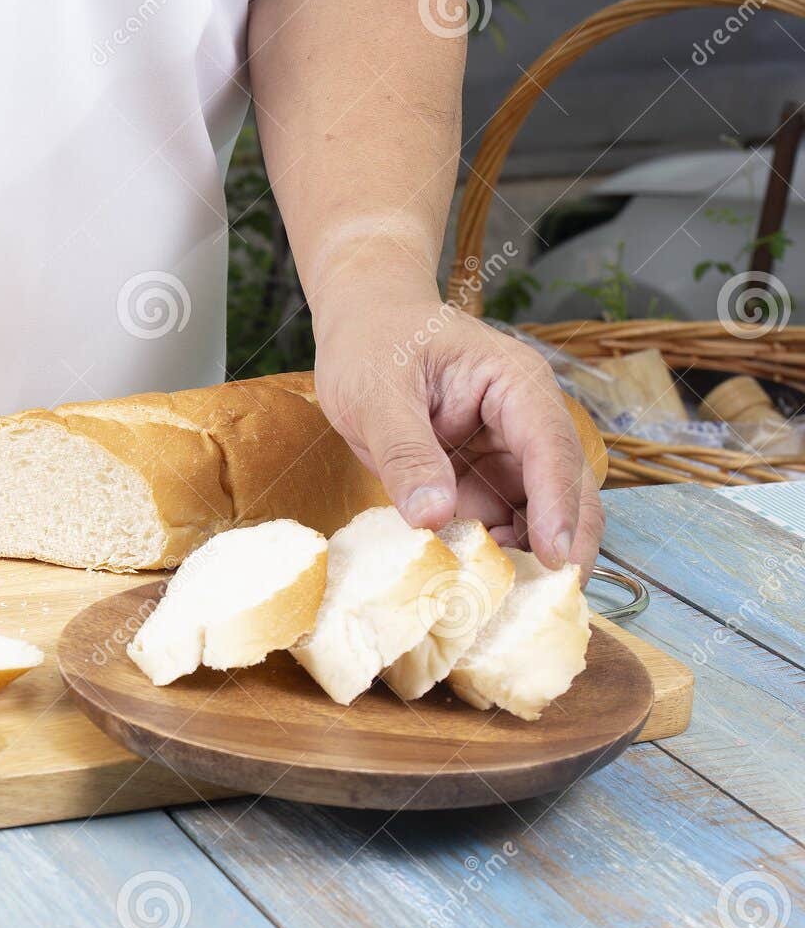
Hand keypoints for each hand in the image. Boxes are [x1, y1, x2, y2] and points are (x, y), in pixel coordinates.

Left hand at [314, 297, 602, 573]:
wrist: (362, 328)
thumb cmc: (373, 343)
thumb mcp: (378, 392)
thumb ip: (406, 451)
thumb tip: (433, 515)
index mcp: (514, 384)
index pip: (551, 446)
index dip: (557, 503)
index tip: (553, 556)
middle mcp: (524, 423)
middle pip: (565, 487)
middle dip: (563, 542)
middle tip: (546, 599)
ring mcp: (506, 455)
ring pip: (539, 514)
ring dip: (529, 556)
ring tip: (506, 599)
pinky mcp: (481, 481)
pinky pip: (500, 523)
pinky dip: (495, 554)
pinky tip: (478, 584)